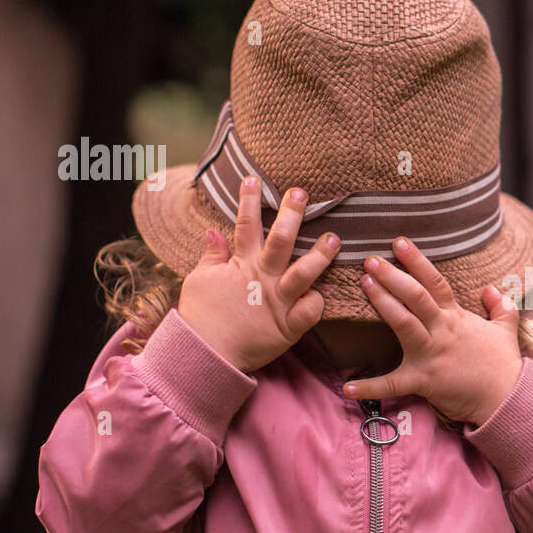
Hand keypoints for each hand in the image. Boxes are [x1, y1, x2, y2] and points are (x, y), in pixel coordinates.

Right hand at [177, 176, 340, 372]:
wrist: (205, 353)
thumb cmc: (201, 316)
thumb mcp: (200, 281)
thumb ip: (212, 256)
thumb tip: (213, 232)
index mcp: (241, 265)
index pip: (245, 226)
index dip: (249, 201)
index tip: (253, 178)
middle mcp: (262, 278)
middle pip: (280, 241)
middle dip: (292, 215)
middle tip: (301, 194)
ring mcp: (278, 301)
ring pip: (304, 272)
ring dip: (320, 254)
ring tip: (333, 238)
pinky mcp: (288, 326)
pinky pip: (310, 311)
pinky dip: (317, 303)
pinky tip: (323, 295)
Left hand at [341, 237, 522, 426]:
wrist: (506, 398)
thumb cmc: (503, 365)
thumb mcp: (506, 330)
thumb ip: (500, 307)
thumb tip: (492, 289)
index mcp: (456, 317)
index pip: (436, 283)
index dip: (417, 261)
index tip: (399, 243)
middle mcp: (441, 331)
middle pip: (416, 296)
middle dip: (393, 276)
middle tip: (370, 260)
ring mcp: (430, 354)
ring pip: (403, 323)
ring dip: (382, 303)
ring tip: (364, 284)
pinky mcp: (422, 380)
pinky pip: (392, 384)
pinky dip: (369, 387)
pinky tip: (346, 387)